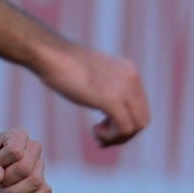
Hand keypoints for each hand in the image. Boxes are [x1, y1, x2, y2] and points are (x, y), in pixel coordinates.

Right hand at [33, 41, 149, 146]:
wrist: (51, 54)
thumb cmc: (62, 64)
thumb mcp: (94, 75)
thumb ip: (107, 88)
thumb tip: (109, 109)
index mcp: (129, 71)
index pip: (141, 107)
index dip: (126, 123)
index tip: (104, 126)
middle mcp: (132, 78)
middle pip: (142, 119)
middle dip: (123, 135)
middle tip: (101, 137)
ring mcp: (124, 88)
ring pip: (136, 127)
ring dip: (116, 137)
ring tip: (96, 134)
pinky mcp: (112, 99)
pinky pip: (124, 128)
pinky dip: (110, 137)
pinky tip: (94, 131)